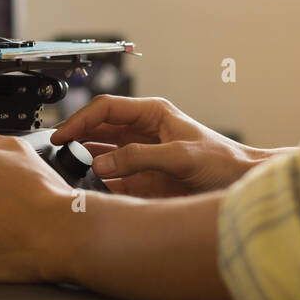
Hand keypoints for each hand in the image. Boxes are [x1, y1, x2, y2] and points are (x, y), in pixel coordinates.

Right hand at [52, 95, 274, 197]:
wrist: (242, 186)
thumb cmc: (223, 161)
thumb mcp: (180, 156)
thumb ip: (139, 158)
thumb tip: (102, 162)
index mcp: (152, 114)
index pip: (106, 109)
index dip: (80, 120)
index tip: (62, 134)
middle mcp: (143, 133)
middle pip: (99, 130)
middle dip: (76, 138)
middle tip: (56, 152)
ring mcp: (142, 157)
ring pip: (103, 154)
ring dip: (86, 161)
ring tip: (68, 170)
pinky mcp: (144, 181)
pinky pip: (114, 180)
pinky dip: (100, 184)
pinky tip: (90, 189)